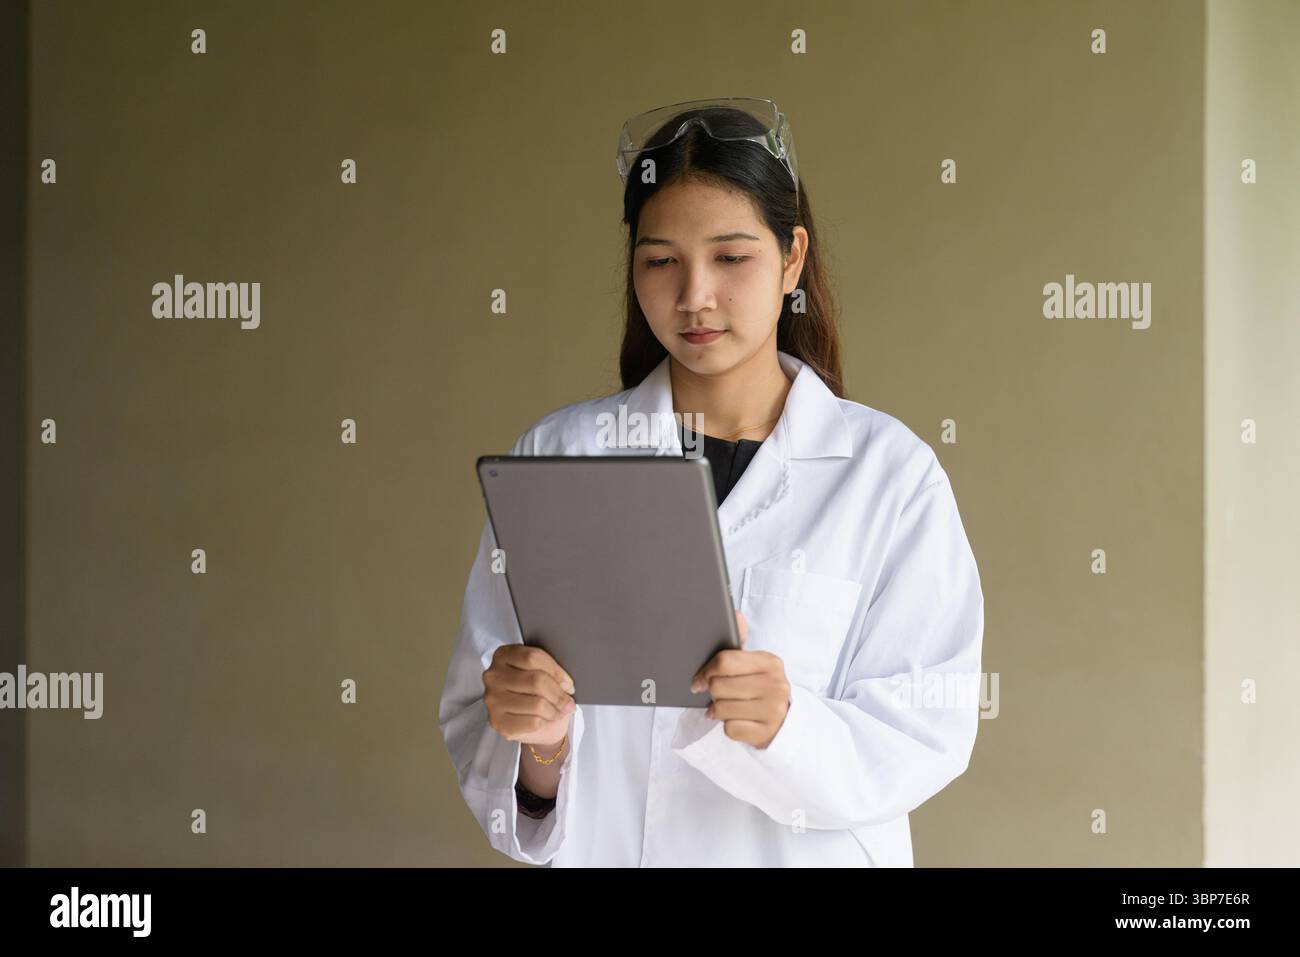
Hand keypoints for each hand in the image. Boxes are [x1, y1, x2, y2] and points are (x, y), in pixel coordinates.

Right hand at [482, 644, 576, 745]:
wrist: (530, 724)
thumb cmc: (535, 692)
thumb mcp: (542, 672)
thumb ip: (551, 671)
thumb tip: (565, 685)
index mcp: (503, 655)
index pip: (533, 657)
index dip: (556, 671)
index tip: (568, 683)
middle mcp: (493, 676)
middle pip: (536, 680)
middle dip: (559, 694)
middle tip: (569, 702)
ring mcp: (492, 699)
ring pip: (537, 703)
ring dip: (555, 710)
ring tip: (560, 711)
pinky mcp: (497, 722)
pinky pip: (533, 722)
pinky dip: (546, 722)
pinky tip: (547, 720)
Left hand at [689, 610, 791, 748]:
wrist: (784, 719)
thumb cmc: (760, 687)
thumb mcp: (753, 663)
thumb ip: (740, 641)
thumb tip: (735, 614)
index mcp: (770, 662)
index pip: (725, 661)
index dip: (706, 671)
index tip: (699, 680)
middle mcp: (776, 685)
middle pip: (719, 687)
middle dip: (713, 692)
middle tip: (720, 695)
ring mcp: (773, 710)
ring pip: (721, 709)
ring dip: (718, 710)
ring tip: (727, 707)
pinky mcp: (766, 732)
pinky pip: (729, 729)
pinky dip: (728, 727)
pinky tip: (737, 721)